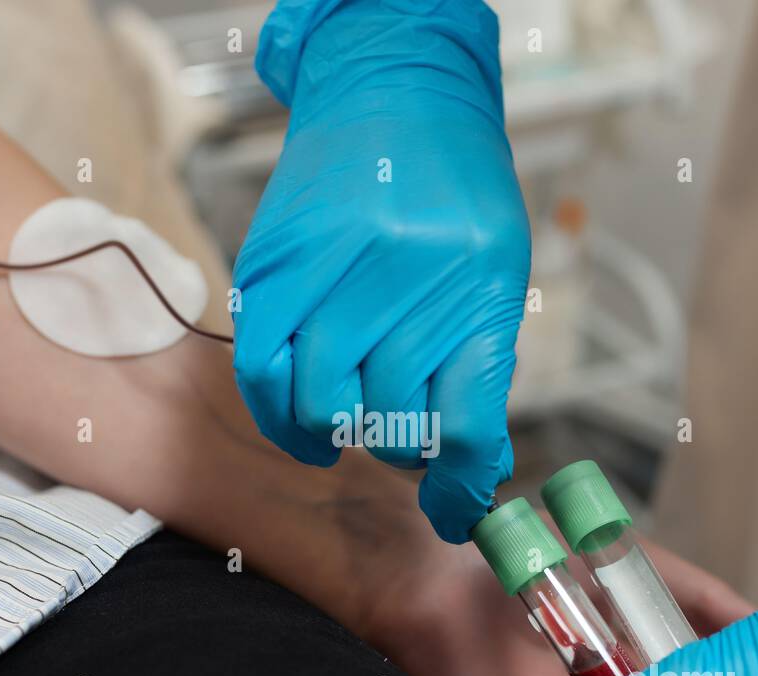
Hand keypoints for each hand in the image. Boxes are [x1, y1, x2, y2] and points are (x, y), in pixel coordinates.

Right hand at [233, 0, 529, 542]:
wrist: (392, 84)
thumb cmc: (454, 184)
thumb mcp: (495, 266)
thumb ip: (480, 361)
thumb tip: (471, 467)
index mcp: (475, 280)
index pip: (469, 422)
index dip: (463, 486)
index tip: (455, 510)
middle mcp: (402, 274)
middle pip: (394, 421)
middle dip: (405, 450)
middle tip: (408, 440)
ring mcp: (330, 267)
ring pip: (326, 405)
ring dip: (344, 436)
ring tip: (357, 424)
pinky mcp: (271, 262)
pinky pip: (262, 370)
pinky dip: (281, 417)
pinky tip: (306, 428)